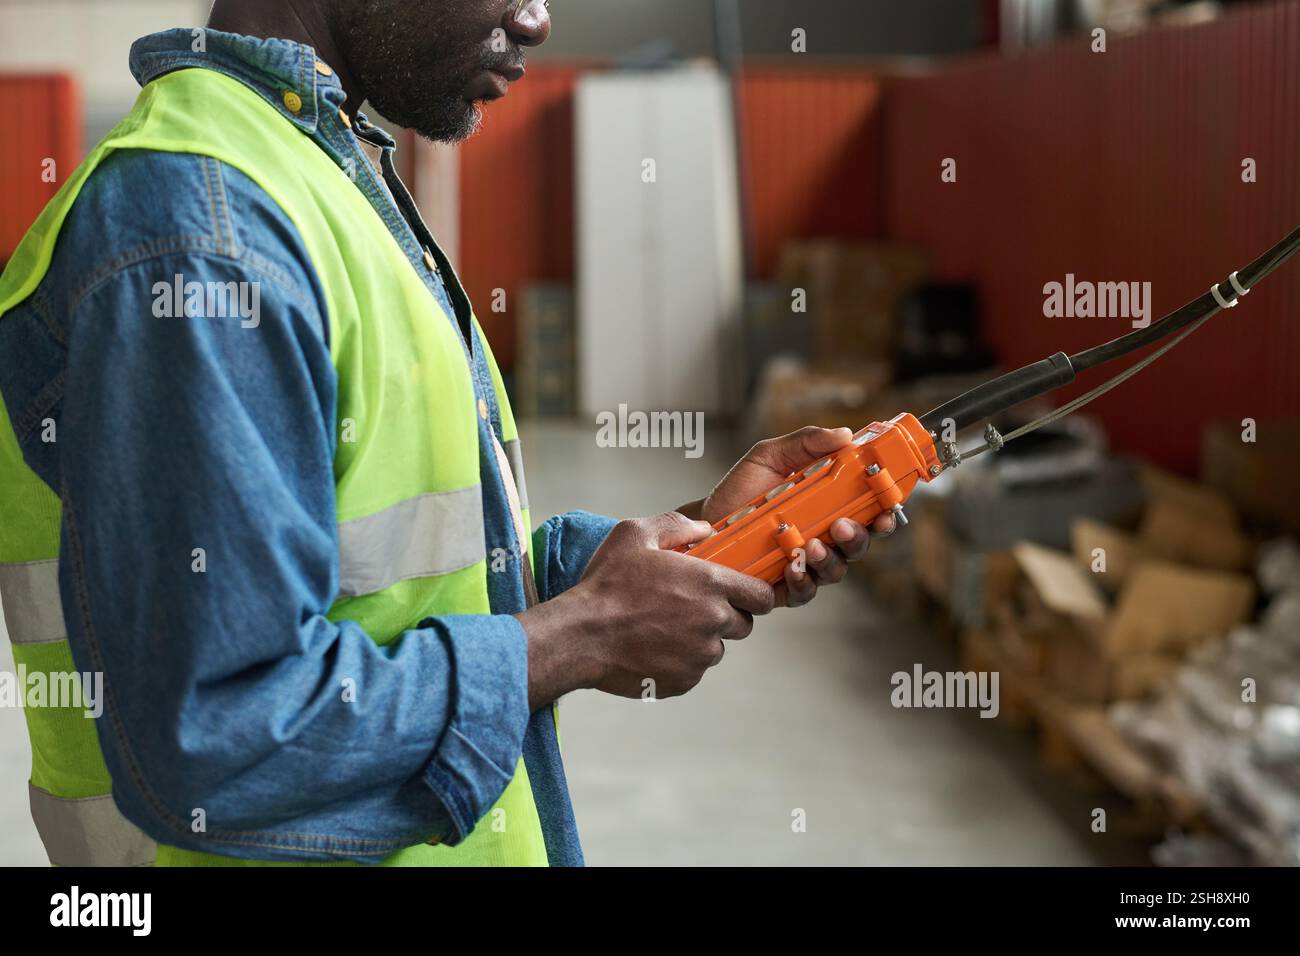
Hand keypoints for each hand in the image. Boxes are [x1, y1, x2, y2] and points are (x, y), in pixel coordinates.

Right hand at [517, 512, 774, 705]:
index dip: (754, 595)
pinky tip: (652, 647)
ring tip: (663, 628)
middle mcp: (713, 621)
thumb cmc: (606, 584)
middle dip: (725, 616)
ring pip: (715, 649)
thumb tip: (706, 529)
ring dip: (700, 640)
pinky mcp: (684, 681)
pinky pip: (693, 670)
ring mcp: (700, 656)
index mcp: (710, 584)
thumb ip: (676, 525)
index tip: (740, 594)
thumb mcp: (635, 534)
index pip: (762, 597)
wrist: (580, 636)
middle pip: (743, 625)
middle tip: (692, 608)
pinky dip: (680, 661)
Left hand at [683, 426, 896, 608]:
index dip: (885, 510)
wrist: (703, 522)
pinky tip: (792, 567)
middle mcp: (823, 536)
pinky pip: (804, 591)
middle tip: (843, 526)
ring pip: (835, 570)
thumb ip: (806, 442)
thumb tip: (844, 434)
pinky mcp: (783, 587)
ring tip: (812, 546)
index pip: (868, 509)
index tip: (888, 507)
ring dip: (830, 559)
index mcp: (828, 504)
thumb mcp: (770, 456)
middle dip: (859, 537)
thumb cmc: (740, 491)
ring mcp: (805, 564)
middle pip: (859, 543)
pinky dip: (802, 581)